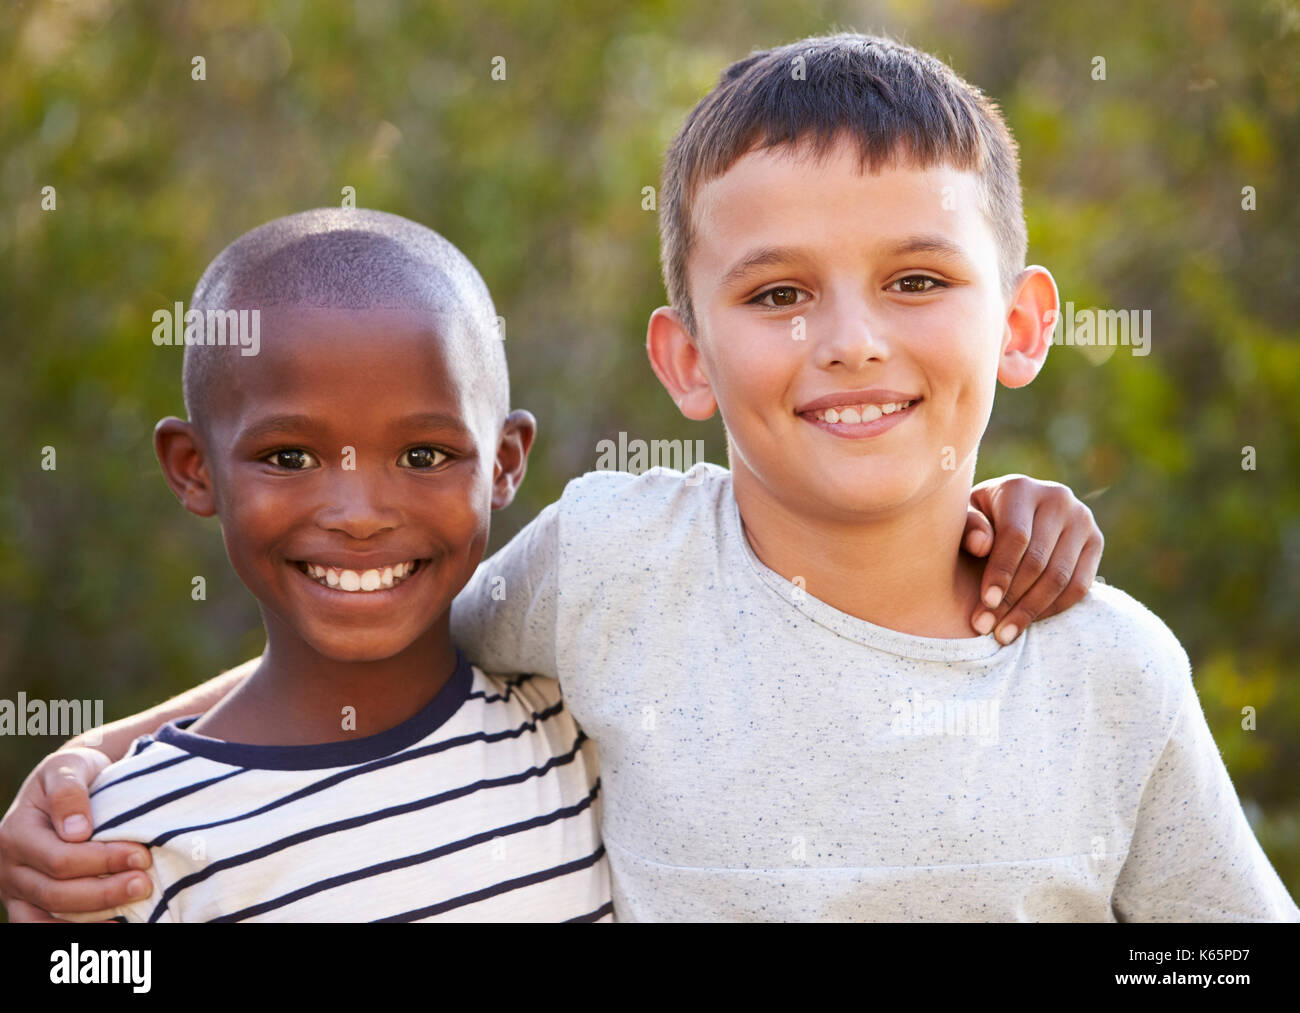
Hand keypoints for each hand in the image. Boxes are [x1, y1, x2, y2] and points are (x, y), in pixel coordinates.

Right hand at [0, 747, 152, 920]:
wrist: (67, 783)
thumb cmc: (73, 773)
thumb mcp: (69, 767)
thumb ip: (69, 793)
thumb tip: (76, 832)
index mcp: (16, 833)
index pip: (60, 859)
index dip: (103, 861)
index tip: (142, 856)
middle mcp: (8, 866)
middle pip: (55, 893)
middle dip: (104, 891)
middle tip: (144, 883)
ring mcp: (14, 889)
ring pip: (48, 917)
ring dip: (94, 916)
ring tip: (133, 902)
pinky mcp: (26, 904)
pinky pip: (43, 928)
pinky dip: (78, 930)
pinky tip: (113, 925)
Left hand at [962, 474, 1103, 644]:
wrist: (1010, 513)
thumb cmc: (978, 520)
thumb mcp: (963, 519)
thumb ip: (968, 528)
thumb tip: (982, 545)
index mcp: (1020, 488)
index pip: (1015, 538)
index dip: (1001, 574)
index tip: (985, 605)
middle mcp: (1057, 498)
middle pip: (1038, 561)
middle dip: (1012, 601)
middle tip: (989, 629)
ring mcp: (1081, 519)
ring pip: (1060, 577)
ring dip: (1032, 611)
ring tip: (1005, 634)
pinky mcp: (1096, 541)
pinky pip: (1080, 585)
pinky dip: (1054, 608)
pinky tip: (1028, 622)